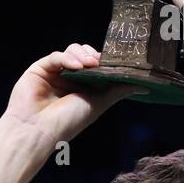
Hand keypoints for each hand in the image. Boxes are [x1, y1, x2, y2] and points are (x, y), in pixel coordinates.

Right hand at [2, 44, 140, 145]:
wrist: (39, 131)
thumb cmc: (69, 122)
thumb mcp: (98, 104)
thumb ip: (118, 91)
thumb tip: (144, 86)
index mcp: (82, 86)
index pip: (96, 65)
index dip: (105, 61)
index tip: (116, 60)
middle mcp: (69, 78)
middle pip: (84, 54)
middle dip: (94, 55)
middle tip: (100, 62)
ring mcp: (54, 72)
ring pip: (71, 51)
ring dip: (82, 55)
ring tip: (90, 64)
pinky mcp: (40, 69)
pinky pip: (56, 56)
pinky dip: (67, 58)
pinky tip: (76, 66)